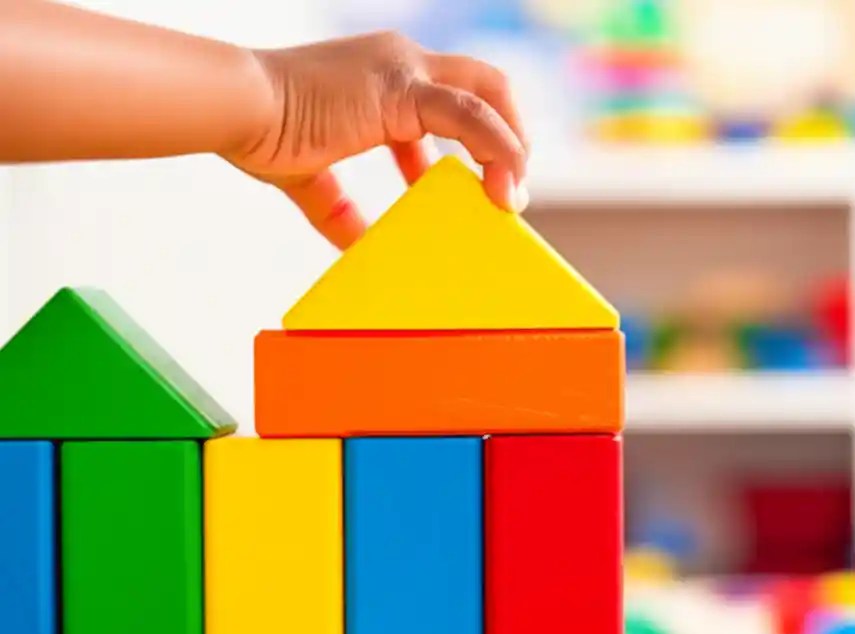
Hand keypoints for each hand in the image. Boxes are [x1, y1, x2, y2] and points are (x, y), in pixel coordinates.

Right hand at [227, 32, 529, 249]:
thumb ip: (340, 209)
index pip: (452, 97)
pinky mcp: (403, 89)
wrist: (236, 110)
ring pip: (488, 95)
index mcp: (383, 75)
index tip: (478, 184)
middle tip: (511, 187)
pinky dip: (497, 150)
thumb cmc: (262, 132)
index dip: (475, 140)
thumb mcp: (312, 177)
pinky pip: (472, 117)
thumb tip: (357, 244)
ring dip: (511, 147)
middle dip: (510, 134)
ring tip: (510, 196)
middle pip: (485, 84)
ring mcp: (403, 69)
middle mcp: (400, 62)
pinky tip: (501, 187)